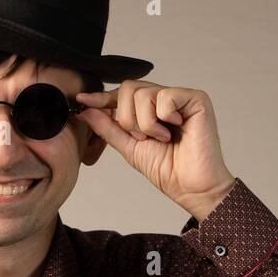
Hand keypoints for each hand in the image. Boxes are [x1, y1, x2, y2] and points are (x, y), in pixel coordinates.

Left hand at [75, 81, 235, 220]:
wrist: (191, 187)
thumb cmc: (167, 170)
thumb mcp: (129, 147)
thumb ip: (108, 127)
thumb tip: (85, 110)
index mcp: (150, 109)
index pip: (121, 94)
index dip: (102, 97)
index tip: (82, 101)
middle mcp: (165, 99)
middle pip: (128, 89)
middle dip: (127, 119)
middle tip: (143, 138)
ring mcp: (180, 97)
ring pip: (143, 94)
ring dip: (145, 124)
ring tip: (161, 138)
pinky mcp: (196, 99)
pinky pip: (164, 97)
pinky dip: (163, 119)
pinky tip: (175, 130)